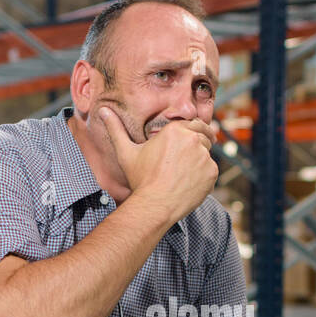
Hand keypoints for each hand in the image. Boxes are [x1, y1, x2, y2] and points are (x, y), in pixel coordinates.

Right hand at [98, 105, 218, 223]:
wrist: (155, 205)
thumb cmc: (140, 179)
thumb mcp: (126, 153)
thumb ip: (116, 129)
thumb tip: (103, 111)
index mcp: (175, 130)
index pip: (192, 123)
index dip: (191, 131)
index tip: (189, 140)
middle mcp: (192, 139)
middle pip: (204, 135)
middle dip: (199, 142)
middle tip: (189, 157)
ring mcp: (204, 156)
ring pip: (207, 153)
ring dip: (200, 160)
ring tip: (184, 174)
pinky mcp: (212, 172)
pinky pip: (211, 170)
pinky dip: (204, 176)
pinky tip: (188, 184)